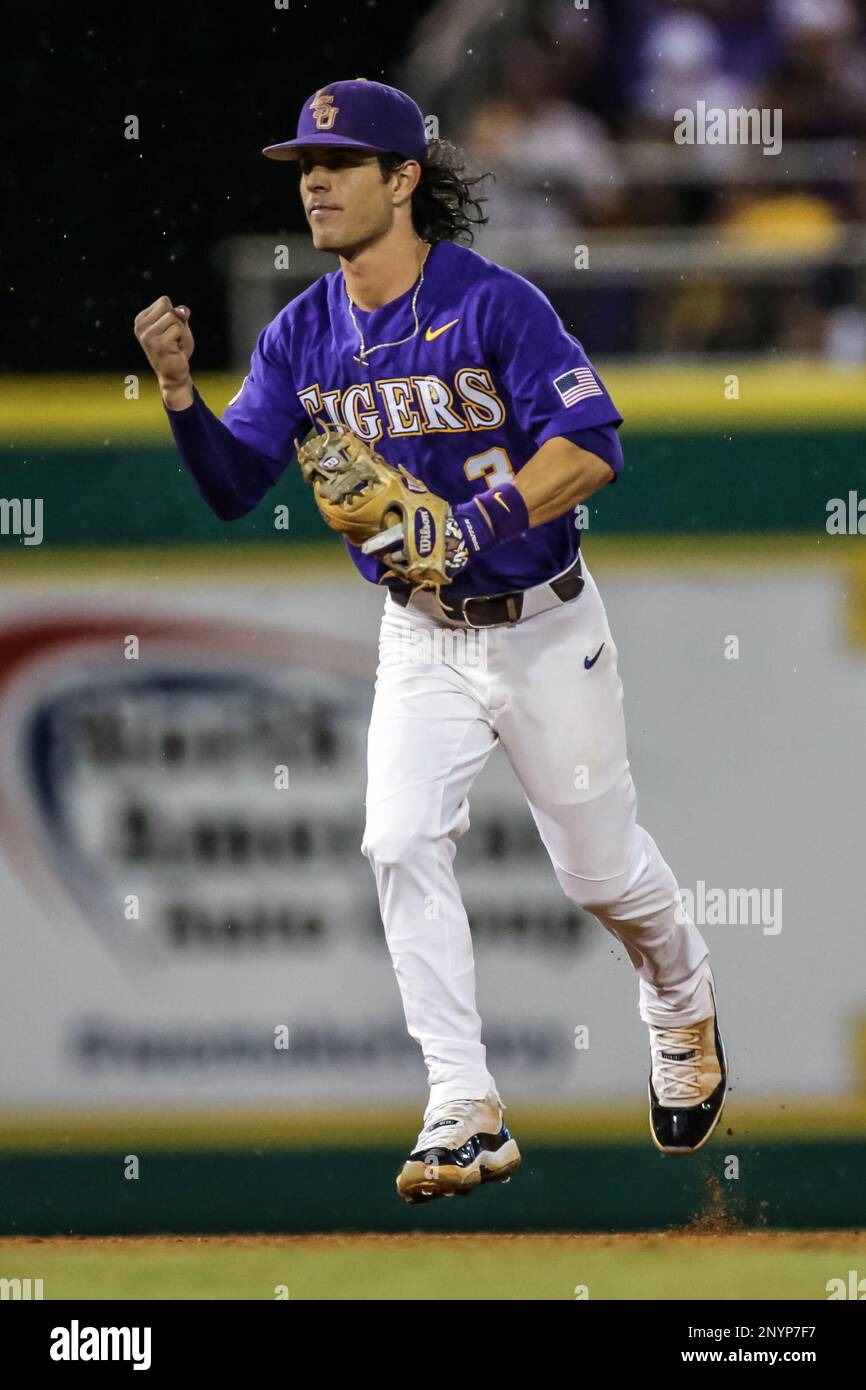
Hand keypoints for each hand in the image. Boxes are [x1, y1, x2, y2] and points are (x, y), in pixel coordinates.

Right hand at [133, 295, 194, 409]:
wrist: (174, 375)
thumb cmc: (176, 349)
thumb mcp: (179, 327)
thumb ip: (180, 314)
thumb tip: (182, 311)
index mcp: (141, 320)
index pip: (164, 301)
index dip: (173, 314)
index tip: (169, 331)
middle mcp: (140, 326)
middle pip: (168, 307)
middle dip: (178, 322)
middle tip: (174, 339)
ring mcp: (147, 335)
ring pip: (174, 317)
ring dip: (181, 332)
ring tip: (175, 345)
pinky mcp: (158, 344)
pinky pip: (178, 329)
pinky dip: (183, 339)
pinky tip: (176, 350)